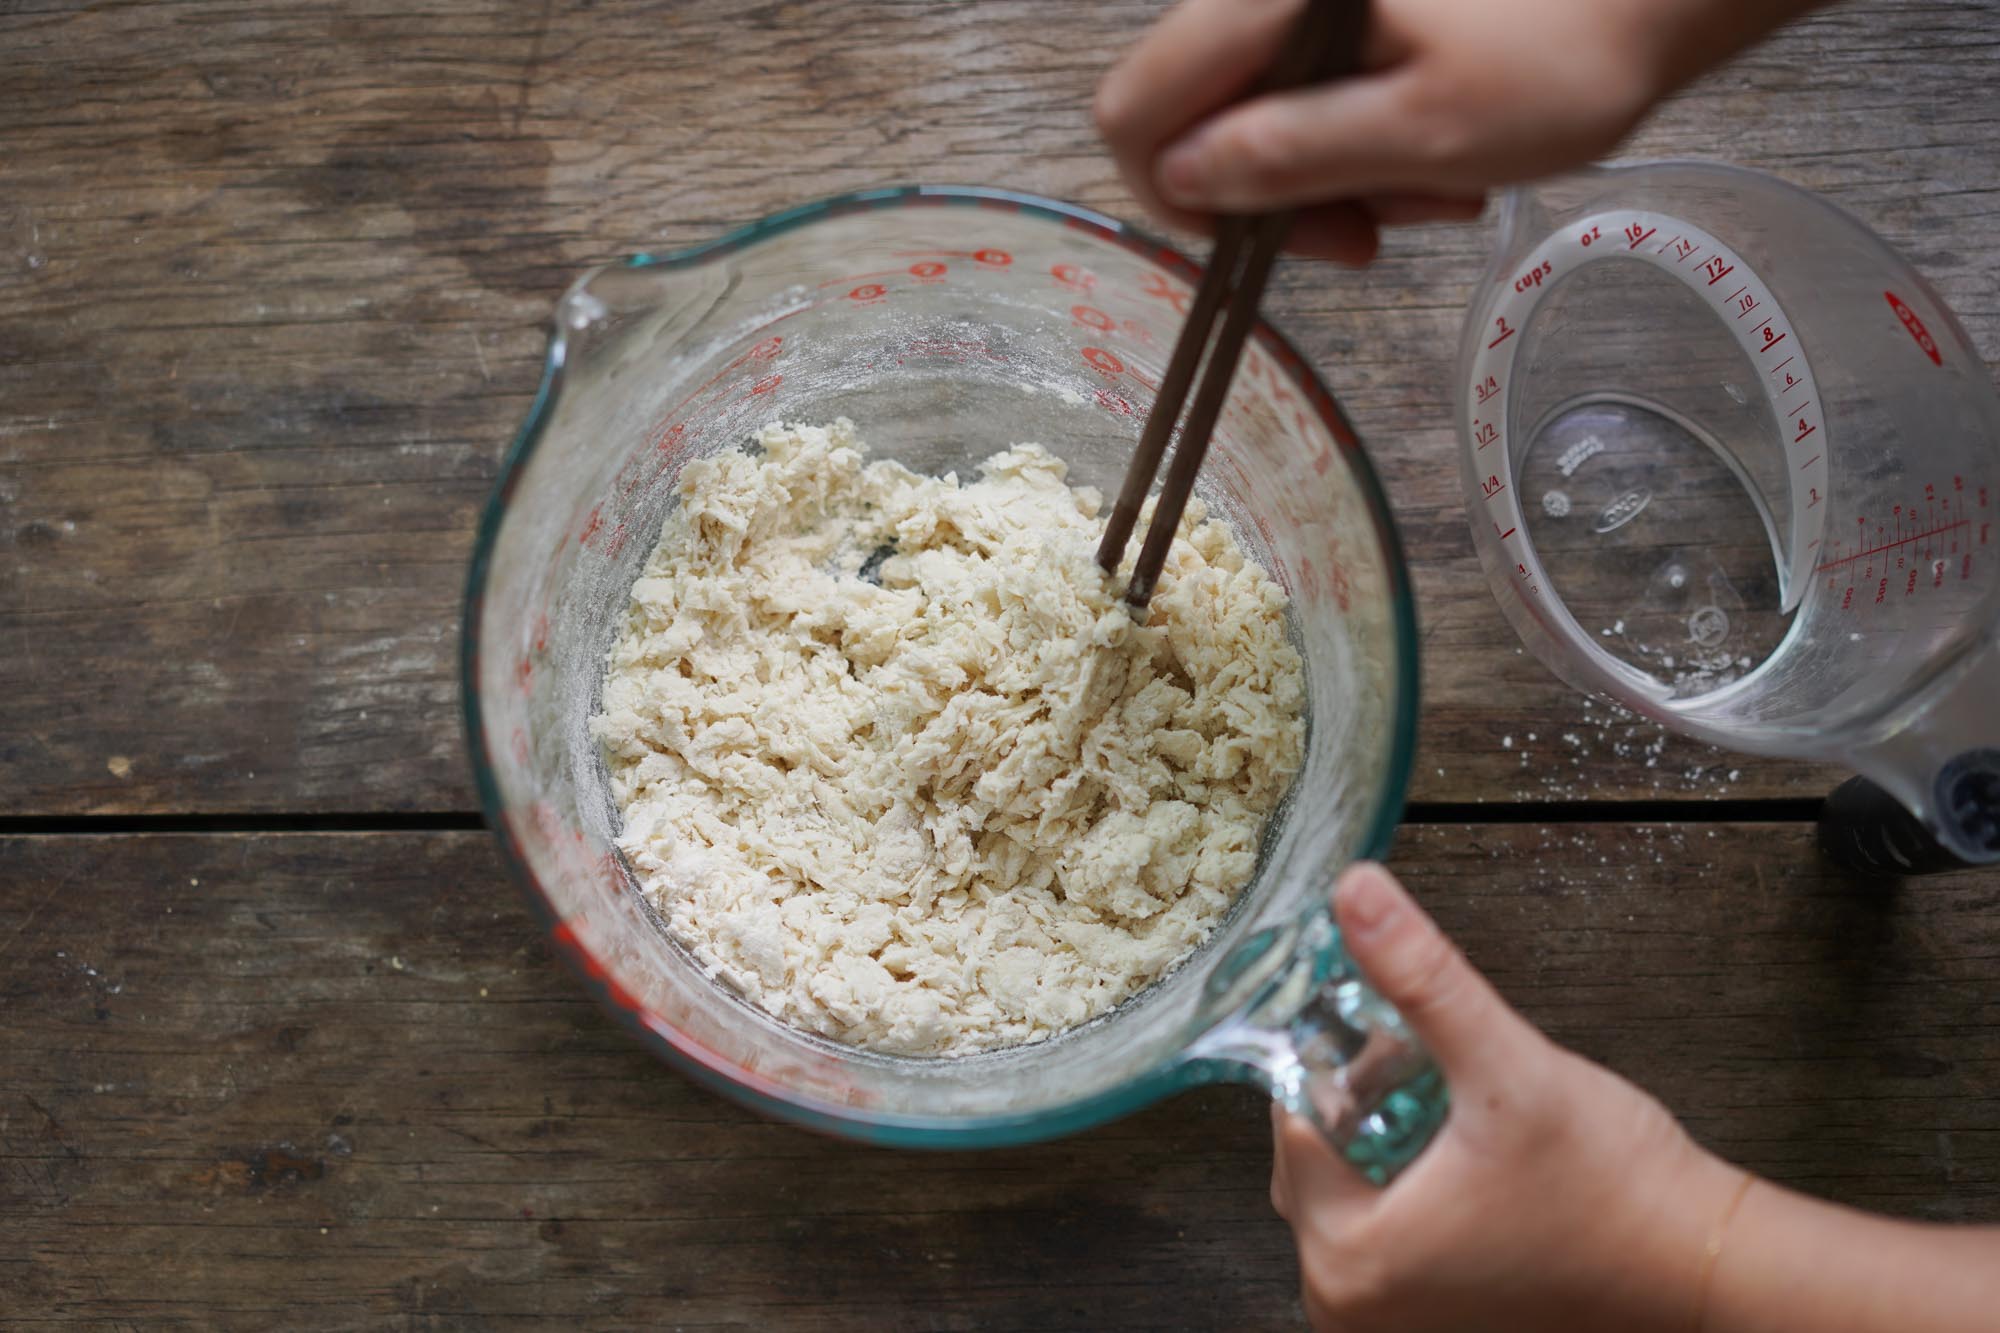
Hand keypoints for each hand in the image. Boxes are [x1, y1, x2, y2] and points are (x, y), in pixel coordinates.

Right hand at [1095, 0, 1818, 261]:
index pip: (1136, 104)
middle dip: (1274, 192)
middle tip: (1369, 237)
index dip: (1175, 194)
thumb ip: (1290, 156)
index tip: (1263, 240)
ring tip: (1433, 192)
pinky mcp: (1349, 14)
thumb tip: (1184, 183)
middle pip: (1195, 113)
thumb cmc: (1563, 55)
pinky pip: (1315, 93)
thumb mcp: (1422, 130)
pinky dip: (1362, 141)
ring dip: (1332, 175)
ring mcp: (1312, 4)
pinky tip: (1437, 159)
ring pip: (1260, 112)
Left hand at [1268, 864, 1743, 1331]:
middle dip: (1366, 1099)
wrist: (1699, 1267)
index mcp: (1348, 1259)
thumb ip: (1422, 977)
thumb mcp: (1507, 1068)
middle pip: (1313, 1155)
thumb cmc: (1617, 1196)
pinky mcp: (1423, 1318)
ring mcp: (1386, 1319)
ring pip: (1346, 1187)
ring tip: (1460, 1116)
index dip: (1344, 1062)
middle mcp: (1349, 1304)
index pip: (1291, 1121)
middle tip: (1438, 1072)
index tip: (1397, 1035)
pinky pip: (1381, 1228)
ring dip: (1386, 1139)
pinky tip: (1464, 1161)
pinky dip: (1406, 1185)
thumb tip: (1357, 896)